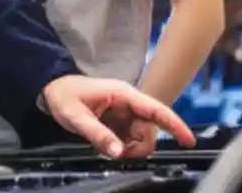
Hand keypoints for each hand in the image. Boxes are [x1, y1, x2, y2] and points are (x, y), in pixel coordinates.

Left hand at [41, 75, 193, 158]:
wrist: (53, 89)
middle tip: (115, 151)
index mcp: (123, 95)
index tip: (188, 140)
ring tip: (107, 146)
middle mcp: (129, 103)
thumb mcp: (76, 116)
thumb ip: (97, 134)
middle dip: (138, 146)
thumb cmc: (64, 96)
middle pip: (149, 131)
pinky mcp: (120, 121)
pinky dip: (123, 146)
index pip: (155, 110)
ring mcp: (125, 113)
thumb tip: (118, 152)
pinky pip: (131, 138)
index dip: (174, 124)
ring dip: (130, 148)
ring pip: (141, 137)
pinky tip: (108, 144)